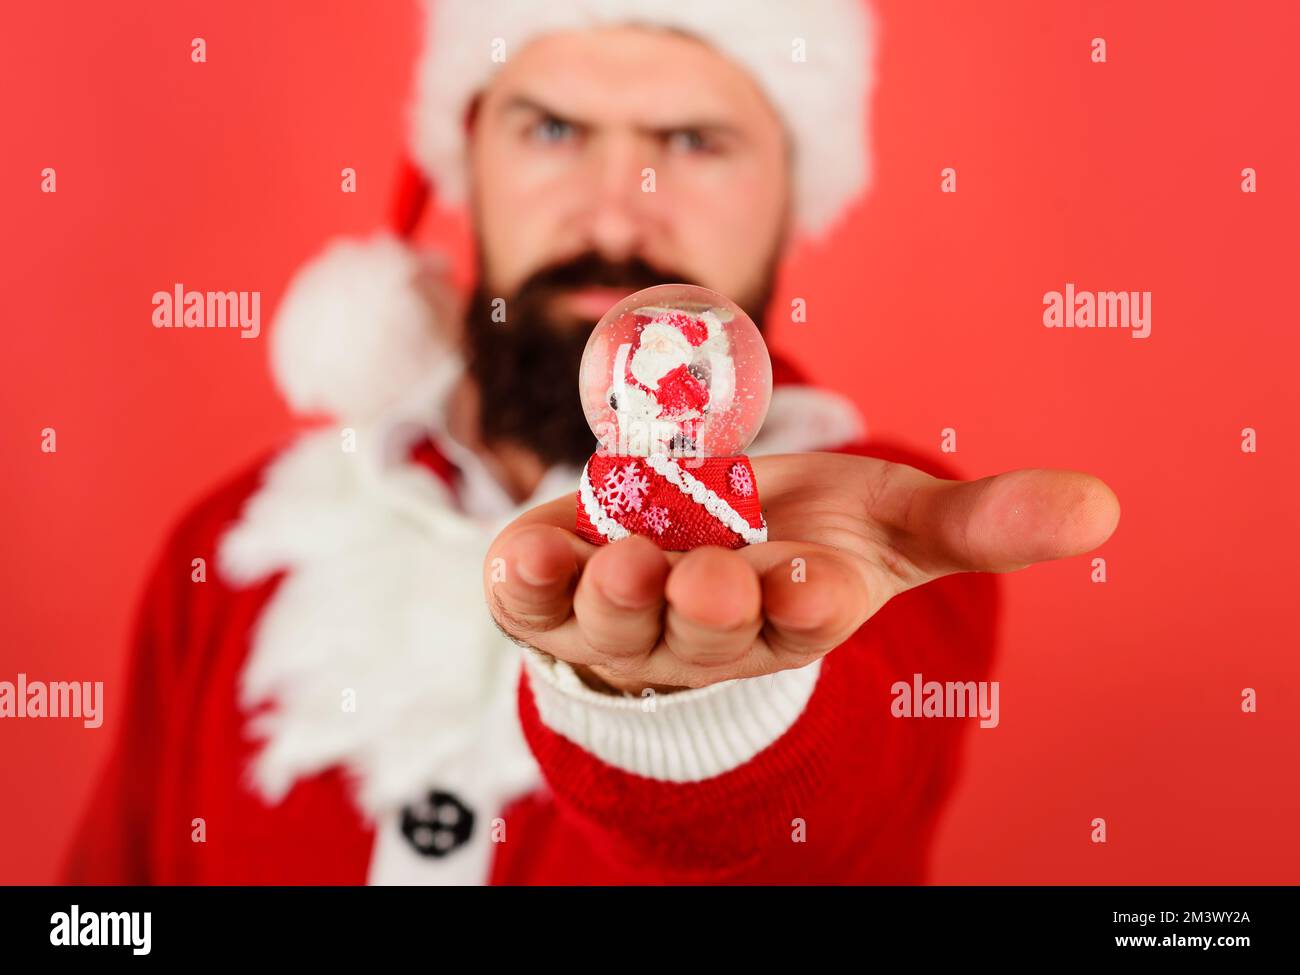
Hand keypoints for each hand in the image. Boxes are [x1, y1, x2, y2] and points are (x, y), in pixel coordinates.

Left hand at [483, 451, 1119, 694]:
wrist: (690, 560)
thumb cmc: (798, 539)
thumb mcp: (888, 522)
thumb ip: (980, 520)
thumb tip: (1104, 506)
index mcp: (793, 613)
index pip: (806, 620)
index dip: (810, 601)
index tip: (821, 580)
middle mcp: (705, 631)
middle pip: (708, 633)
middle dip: (712, 609)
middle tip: (714, 578)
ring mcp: (621, 624)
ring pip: (615, 627)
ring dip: (615, 598)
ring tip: (619, 560)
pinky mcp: (553, 601)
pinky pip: (530, 602)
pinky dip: (522, 580)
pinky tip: (519, 551)